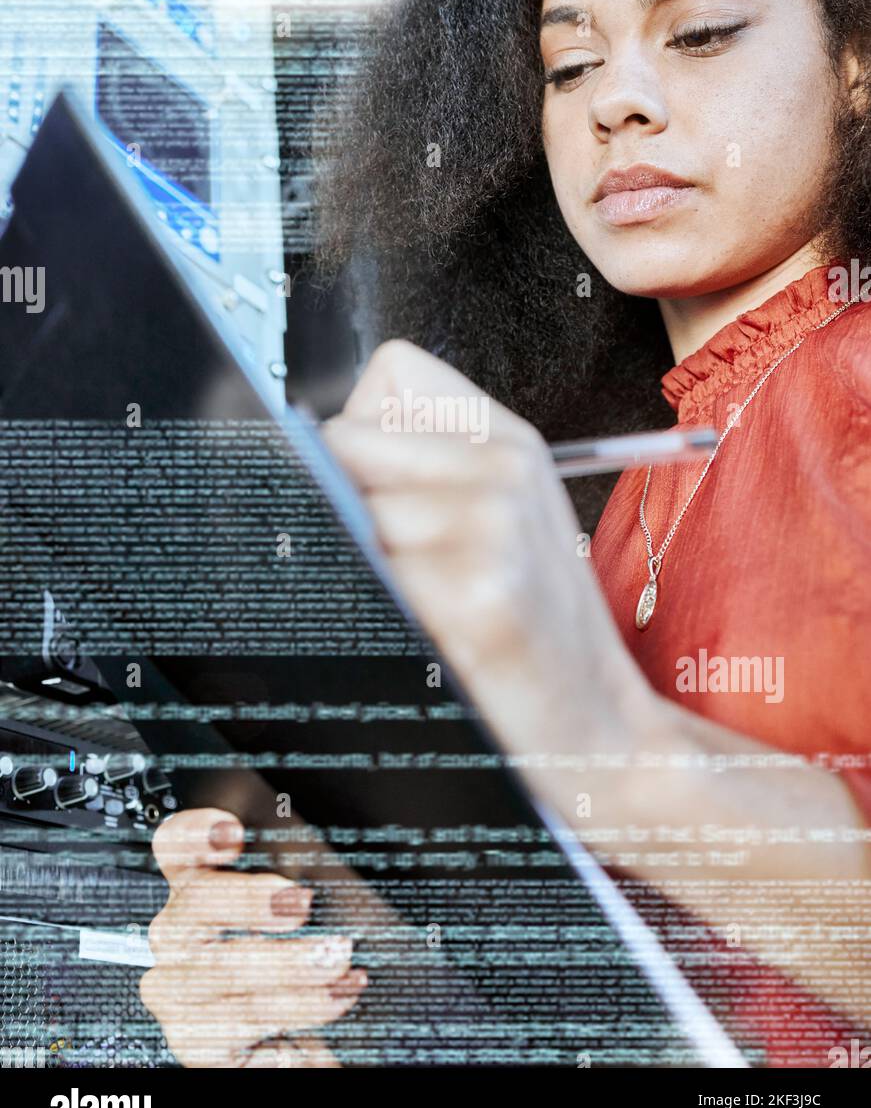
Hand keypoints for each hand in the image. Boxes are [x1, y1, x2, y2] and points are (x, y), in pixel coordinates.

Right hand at [140, 808, 366, 1067]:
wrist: (285, 1038)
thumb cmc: (289, 961)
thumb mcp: (293, 916)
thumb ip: (296, 884)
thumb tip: (327, 869)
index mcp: (194, 887)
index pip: (176, 847)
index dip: (198, 834)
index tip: (233, 832)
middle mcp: (177, 934)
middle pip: (199, 903)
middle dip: (252, 900)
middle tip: (300, 902)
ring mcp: (177, 987)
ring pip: (225, 969)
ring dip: (290, 964)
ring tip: (337, 959)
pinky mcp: (194, 1037)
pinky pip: (243, 1021)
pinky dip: (299, 1007)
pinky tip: (332, 997)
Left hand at [321, 339, 646, 756]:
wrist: (600, 733)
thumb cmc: (534, 633)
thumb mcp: (504, 524)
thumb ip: (425, 469)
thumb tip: (298, 447)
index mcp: (511, 441)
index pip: (390, 374)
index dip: (362, 431)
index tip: (377, 489)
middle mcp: (506, 467)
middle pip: (345, 443)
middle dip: (342, 503)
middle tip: (395, 567)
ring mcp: (494, 526)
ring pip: (345, 514)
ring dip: (357, 567)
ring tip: (418, 611)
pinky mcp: (477, 593)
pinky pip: (367, 576)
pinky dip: (372, 611)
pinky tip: (422, 637)